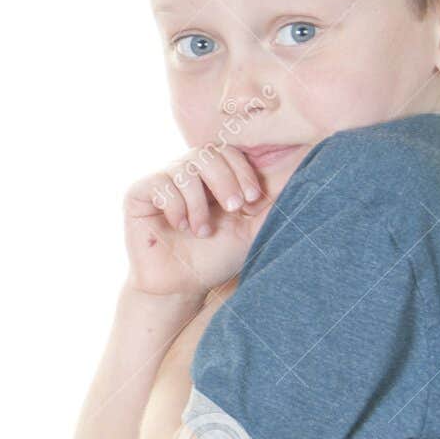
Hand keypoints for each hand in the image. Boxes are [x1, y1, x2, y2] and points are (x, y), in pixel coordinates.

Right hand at [123, 142, 272, 298]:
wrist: (182, 286)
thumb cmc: (215, 257)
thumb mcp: (250, 228)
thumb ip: (270, 202)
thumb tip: (302, 171)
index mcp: (211, 176)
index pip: (229, 152)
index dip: (243, 172)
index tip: (253, 202)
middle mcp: (185, 173)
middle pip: (208, 153)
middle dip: (226, 181)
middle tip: (234, 209)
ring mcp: (160, 181)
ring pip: (185, 169)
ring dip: (200, 204)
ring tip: (202, 231)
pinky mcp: (137, 194)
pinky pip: (159, 184)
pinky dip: (176, 207)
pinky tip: (179, 227)